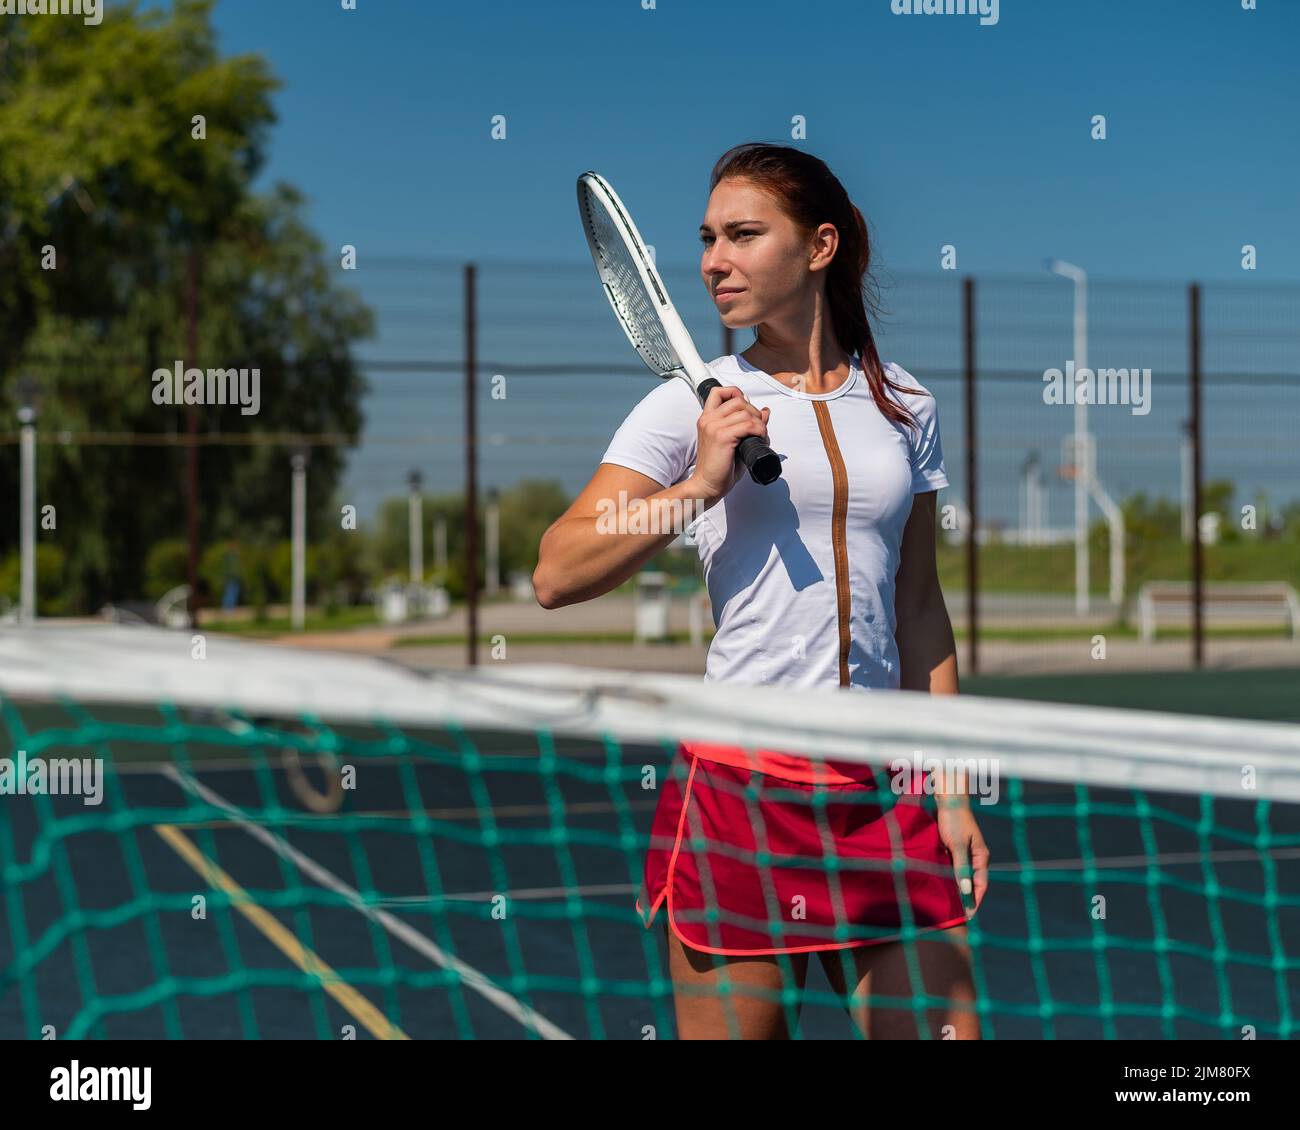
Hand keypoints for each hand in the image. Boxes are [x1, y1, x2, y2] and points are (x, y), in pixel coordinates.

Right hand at [688, 385, 770, 503]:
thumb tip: (765, 411)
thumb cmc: (718, 468)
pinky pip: (749, 425)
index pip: (719, 392)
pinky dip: (759, 430)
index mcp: (707, 419)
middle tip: (757, 428)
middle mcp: (708, 419)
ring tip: (759, 436)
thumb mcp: (734, 441)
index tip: (746, 410)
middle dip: (753, 411)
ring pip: (745, 411)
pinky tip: (759, 439)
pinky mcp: (722, 437)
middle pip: (738, 399)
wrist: (706, 485)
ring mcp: (714, 427)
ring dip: (758, 423)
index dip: (736, 394)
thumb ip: (748, 425)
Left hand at [936, 798, 988, 917]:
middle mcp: (975, 856)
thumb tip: (965, 890)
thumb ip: (961, 868)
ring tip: (949, 904)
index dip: (975, 901)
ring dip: (957, 888)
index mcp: (981, 856)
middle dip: (966, 898)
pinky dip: (949, 876)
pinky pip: (953, 866)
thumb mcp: (957, 845)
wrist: (948, 799)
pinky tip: (941, 884)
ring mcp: (965, 851)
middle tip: (958, 915)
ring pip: (961, 875)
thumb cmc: (954, 820)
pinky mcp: (954, 847)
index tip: (968, 916)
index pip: (981, 885)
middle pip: (972, 882)